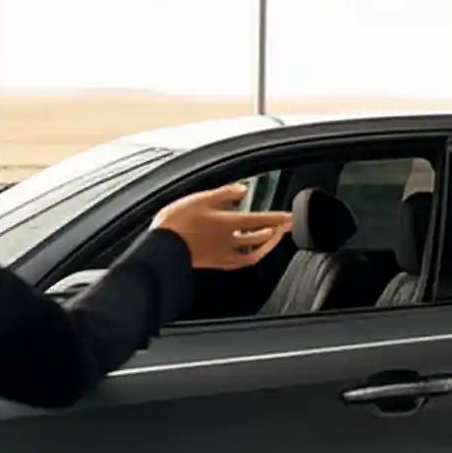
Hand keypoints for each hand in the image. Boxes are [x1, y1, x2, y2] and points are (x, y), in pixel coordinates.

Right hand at [152, 184, 291, 268]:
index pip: (259, 220)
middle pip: (260, 238)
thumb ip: (224, 193)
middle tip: (286, 226)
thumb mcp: (200, 199)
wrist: (162, 248)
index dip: (277, 218)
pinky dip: (249, 257)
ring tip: (273, 239)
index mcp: (227, 223)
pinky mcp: (214, 263)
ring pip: (252, 253)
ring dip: (266, 246)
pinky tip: (250, 254)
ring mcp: (222, 254)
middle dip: (276, 232)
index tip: (290, 217)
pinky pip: (238, 263)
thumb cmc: (177, 223)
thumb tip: (243, 189)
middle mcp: (229, 241)